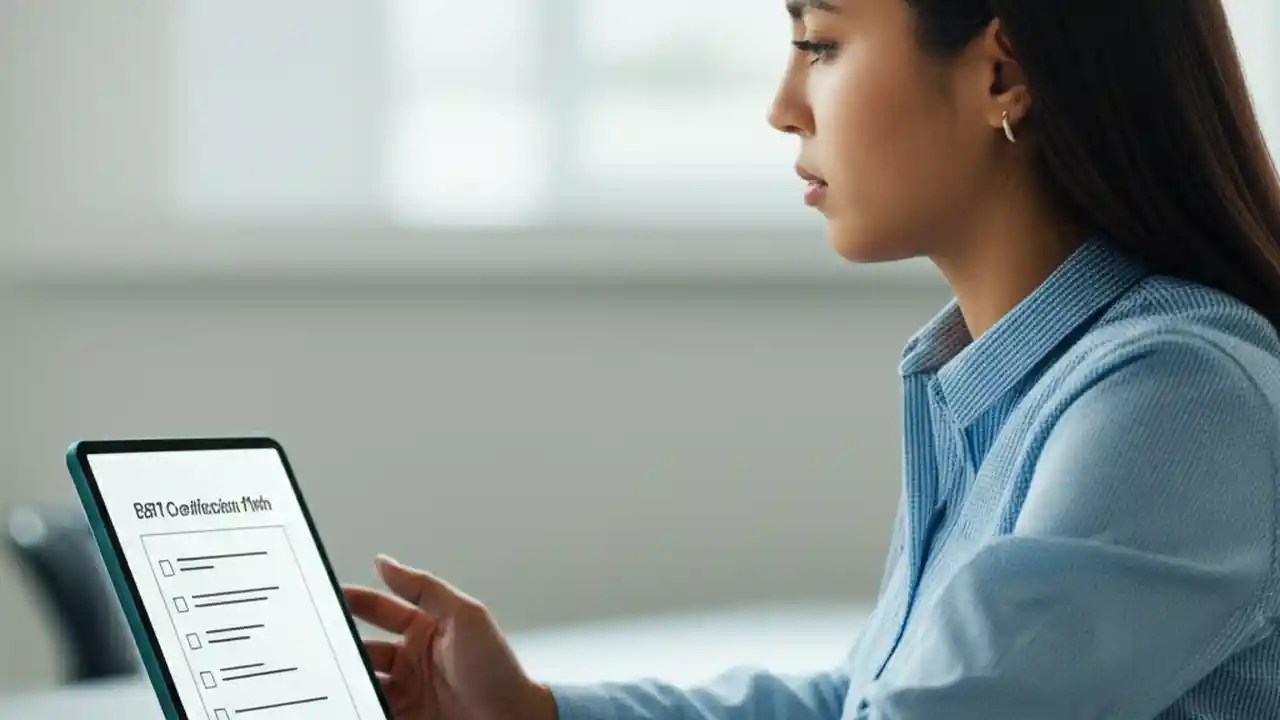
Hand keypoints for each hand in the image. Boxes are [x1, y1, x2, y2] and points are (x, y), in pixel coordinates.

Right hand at [342, 555, 557, 719]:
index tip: (325, 596)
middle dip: (341, 643)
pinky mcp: (403, 716)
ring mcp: (407, 689)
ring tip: (328, 674)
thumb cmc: (498, 669)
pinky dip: (356, 701)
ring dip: (347, 675)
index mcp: (426, 627)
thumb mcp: (465, 616)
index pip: (381, 609)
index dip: (355, 601)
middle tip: (317, 640)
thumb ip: (424, 588)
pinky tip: (345, 697)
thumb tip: (385, 563)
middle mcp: (413, 658)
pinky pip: (370, 705)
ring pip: (362, 678)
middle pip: (364, 647)